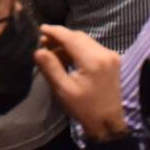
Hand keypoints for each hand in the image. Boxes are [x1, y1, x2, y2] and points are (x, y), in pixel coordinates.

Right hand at [34, 24, 127, 141]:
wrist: (108, 122)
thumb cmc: (84, 108)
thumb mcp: (64, 90)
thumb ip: (51, 67)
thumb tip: (38, 50)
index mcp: (93, 60)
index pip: (71, 38)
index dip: (54, 31)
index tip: (40, 28)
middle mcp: (105, 53)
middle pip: (79, 37)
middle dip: (60, 37)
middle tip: (43, 42)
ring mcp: (111, 55)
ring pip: (85, 41)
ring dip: (68, 43)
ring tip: (52, 51)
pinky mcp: (112, 60)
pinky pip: (92, 47)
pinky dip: (78, 49)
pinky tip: (66, 57)